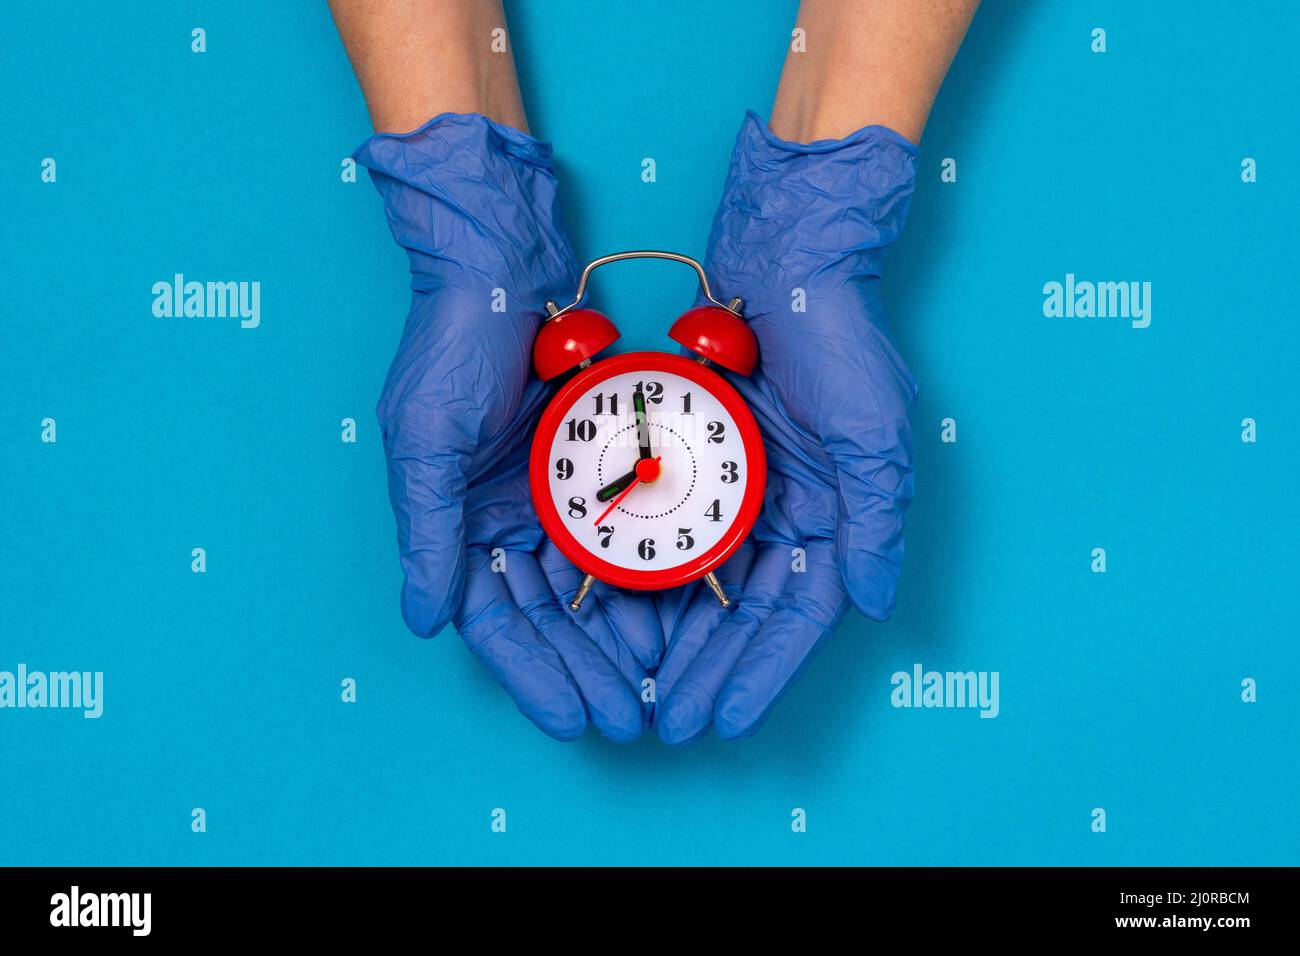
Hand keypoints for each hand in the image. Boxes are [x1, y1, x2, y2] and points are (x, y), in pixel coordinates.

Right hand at [356, 113, 659, 741]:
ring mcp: (550, 493)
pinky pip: (620, 534)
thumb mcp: (425, 442)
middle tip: (630, 719)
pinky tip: (670, 614)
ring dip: (614, 638)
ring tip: (654, 682)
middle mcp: (503, 517)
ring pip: (587, 590)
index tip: (575, 720)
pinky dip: (640, 577)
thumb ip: (429, 534)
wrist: (502, 260)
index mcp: (457, 521)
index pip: (494, 622)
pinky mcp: (590, 464)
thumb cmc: (451, 342)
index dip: (532, 675)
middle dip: (585, 672)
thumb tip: (425, 621)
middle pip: (547, 618)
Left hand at [655, 113, 918, 743]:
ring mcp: (741, 483)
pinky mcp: (701, 455)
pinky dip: (649, 571)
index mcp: (835, 512)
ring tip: (640, 687)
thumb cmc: (838, 334)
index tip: (728, 723)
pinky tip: (617, 612)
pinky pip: (670, 527)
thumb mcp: (871, 432)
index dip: (764, 673)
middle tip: (669, 722)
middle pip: (746, 612)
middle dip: (711, 671)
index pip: (798, 614)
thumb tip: (874, 604)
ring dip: (678, 637)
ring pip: (705, 582)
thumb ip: (875, 523)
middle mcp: (789, 507)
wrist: (787, 249)